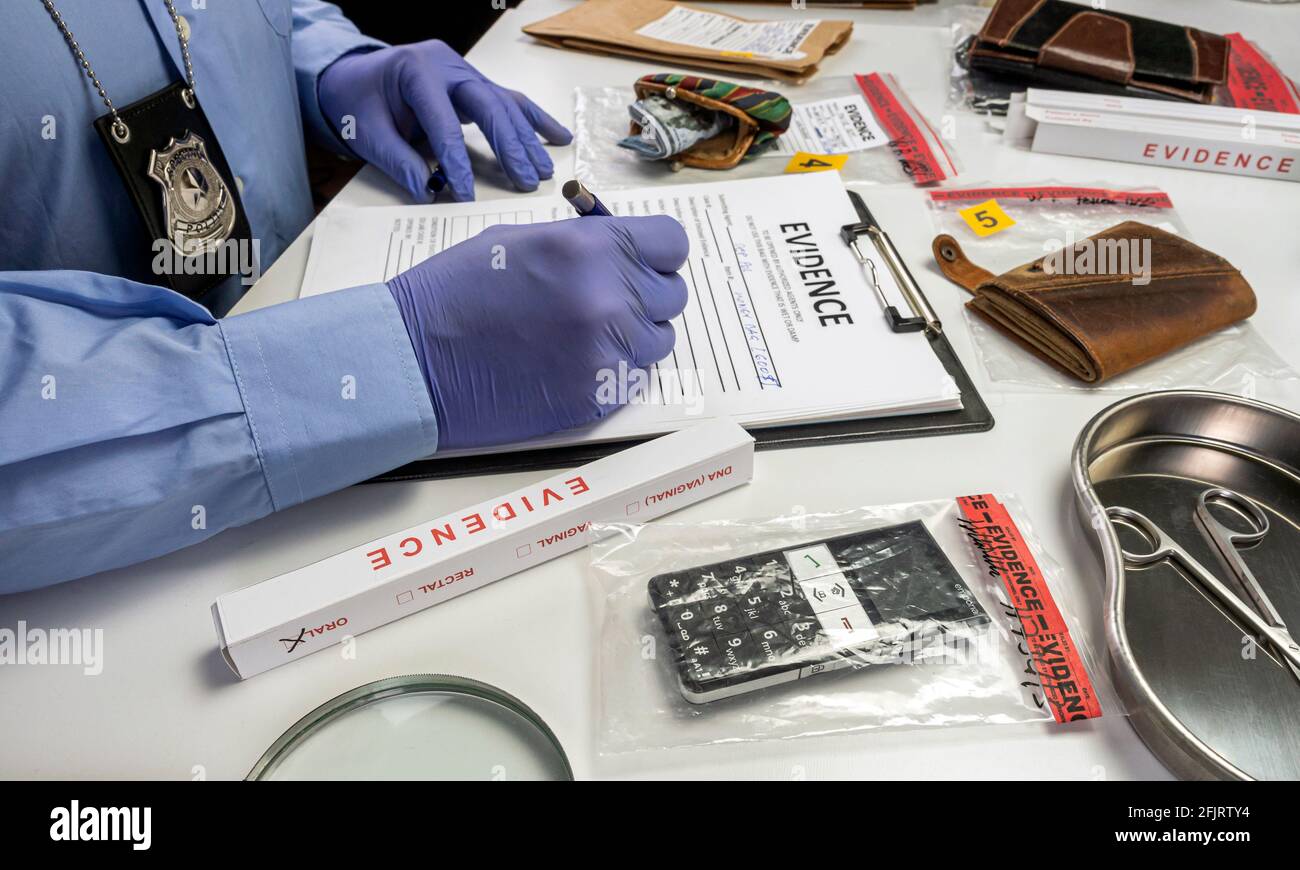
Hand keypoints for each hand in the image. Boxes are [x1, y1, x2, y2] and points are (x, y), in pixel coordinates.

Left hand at [318, 40, 571, 201]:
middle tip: (525, 181)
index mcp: (416, 70)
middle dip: (509, 146)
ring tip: (543, 172)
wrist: (356, 76)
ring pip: (505, 103)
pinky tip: (559, 137)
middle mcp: (448, 65)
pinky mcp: (475, 83)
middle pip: (488, 104)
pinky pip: (510, 100)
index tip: (465, 194)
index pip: (443, 121)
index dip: (455, 160)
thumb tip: (427, 192)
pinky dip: (535, 120)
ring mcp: (465, 71)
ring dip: (528, 139)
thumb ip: (397, 161)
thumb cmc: (360, 101)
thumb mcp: (367, 132)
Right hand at [387, 216, 689, 448]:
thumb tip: (624, 251)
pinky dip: (611, 369)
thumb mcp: (522, 240)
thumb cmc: (457, 293)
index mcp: (592, 248)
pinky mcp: (598, 395)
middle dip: (644, 295)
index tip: (640, 262)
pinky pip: (632, 377)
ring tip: (583, 334)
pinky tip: (569, 362)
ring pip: (658, 340)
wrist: (416, 361)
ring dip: (633, 336)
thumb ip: (586, 243)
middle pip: (671, 294)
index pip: (673, 244)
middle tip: (604, 300)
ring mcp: (607, 351)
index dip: (656, 253)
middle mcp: (610, 298)